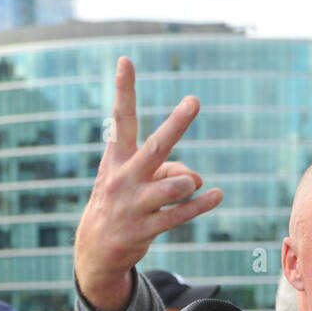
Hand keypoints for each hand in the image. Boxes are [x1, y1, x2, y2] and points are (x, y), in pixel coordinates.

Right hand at [74, 57, 222, 310]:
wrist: (95, 250)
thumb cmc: (120, 202)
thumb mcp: (135, 180)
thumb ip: (167, 170)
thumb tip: (195, 181)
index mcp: (116, 159)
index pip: (120, 120)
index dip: (123, 90)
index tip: (125, 60)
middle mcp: (123, 179)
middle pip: (155, 147)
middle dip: (176, 125)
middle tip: (194, 101)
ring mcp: (134, 206)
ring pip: (175, 186)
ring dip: (186, 184)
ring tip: (185, 187)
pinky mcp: (145, 229)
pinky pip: (180, 214)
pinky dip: (200, 204)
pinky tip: (216, 195)